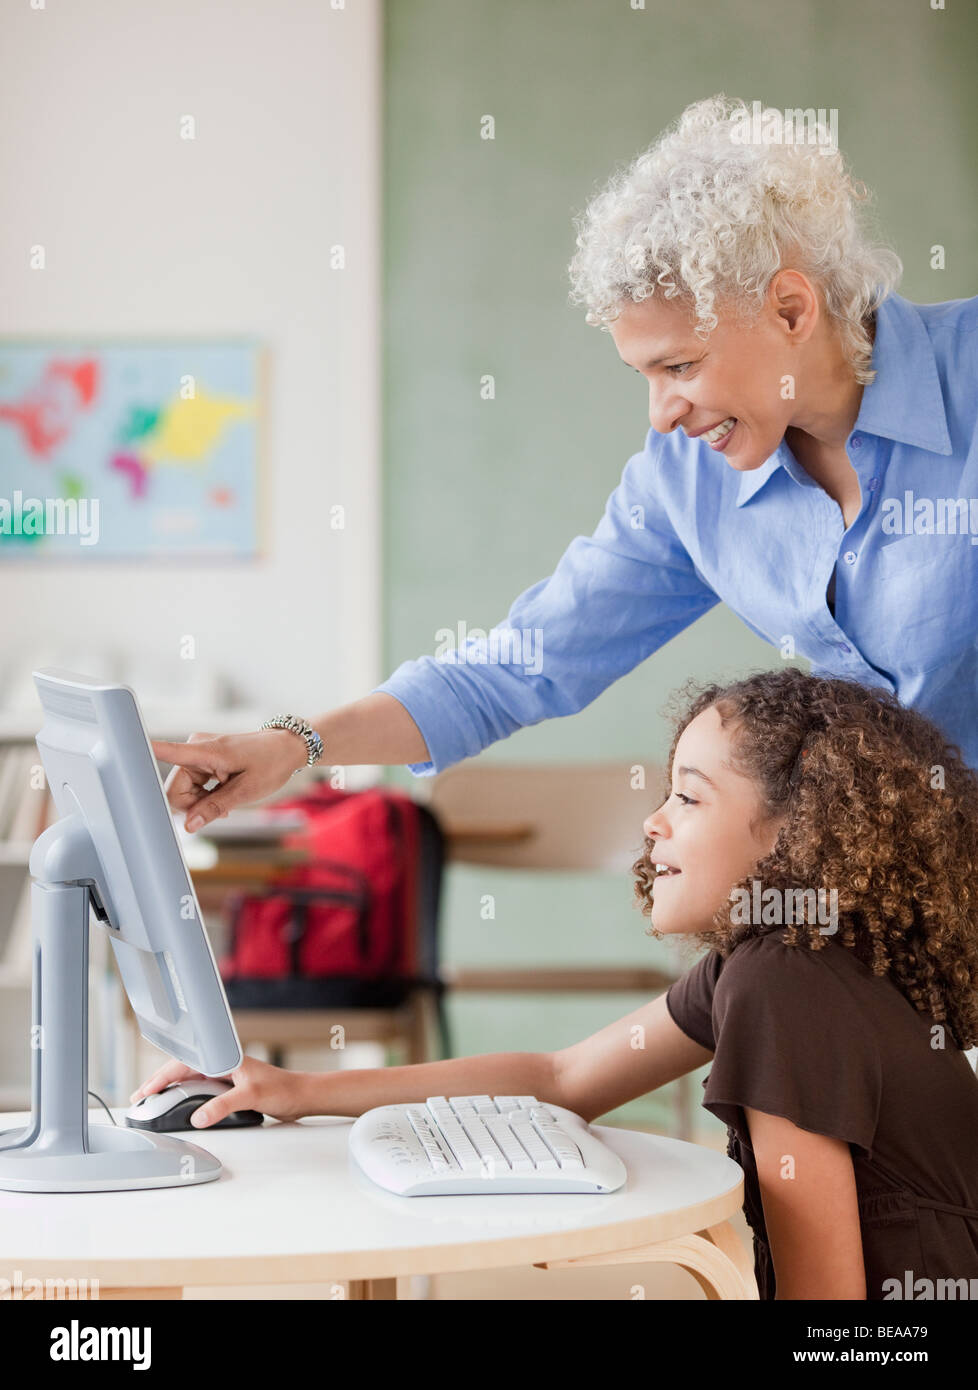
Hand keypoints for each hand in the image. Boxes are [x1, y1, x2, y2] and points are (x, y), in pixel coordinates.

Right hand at [129, 1054, 316, 1126]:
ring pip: (190, 1079)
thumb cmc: (283, 1088)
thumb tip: (198, 1117)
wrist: (301, 1096)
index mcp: (224, 1057)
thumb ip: (223, 1106)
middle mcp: (222, 1064)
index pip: (185, 1063)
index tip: (145, 1091)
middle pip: (183, 1069)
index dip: (161, 1076)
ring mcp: (225, 1075)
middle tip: (140, 1098)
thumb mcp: (250, 1097)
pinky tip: (178, 1105)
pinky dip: (185, 1096)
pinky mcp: (230, 1087)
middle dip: (159, 1082)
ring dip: (171, 1089)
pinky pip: (200, 1089)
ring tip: (152, 1102)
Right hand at [151, 728, 306, 832]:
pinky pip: (190, 786)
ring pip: (182, 792)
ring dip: (201, 801)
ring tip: (227, 795)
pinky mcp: (200, 760)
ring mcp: (196, 754)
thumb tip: (189, 826)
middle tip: (221, 805)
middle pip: (174, 790)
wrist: (286, 748)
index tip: (119, 750)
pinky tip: (222, 792)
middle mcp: (195, 749)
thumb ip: (215, 808)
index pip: (166, 751)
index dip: (144, 753)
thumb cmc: (270, 763)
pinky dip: (205, 795)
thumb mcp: (247, 791)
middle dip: (194, 805)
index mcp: (205, 751)